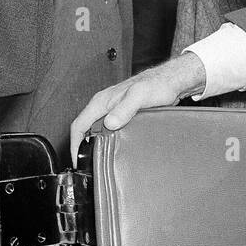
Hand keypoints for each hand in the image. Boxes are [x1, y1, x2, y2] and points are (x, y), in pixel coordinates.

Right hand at [69, 52, 206, 164]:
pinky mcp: (121, 113)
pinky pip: (107, 128)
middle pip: (85, 128)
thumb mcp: (140, 97)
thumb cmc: (157, 85)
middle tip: (88, 164)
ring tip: (98, 159)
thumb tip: (110, 123)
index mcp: (102, 101)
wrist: (170, 81)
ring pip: (96, 129)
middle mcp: (104, 105)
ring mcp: (112, 109)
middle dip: (82, 146)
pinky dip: (106, 139)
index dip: (74, 144)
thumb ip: (124, 109)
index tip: (76, 160)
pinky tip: (113, 146)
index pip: (79, 125)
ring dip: (94, 143)